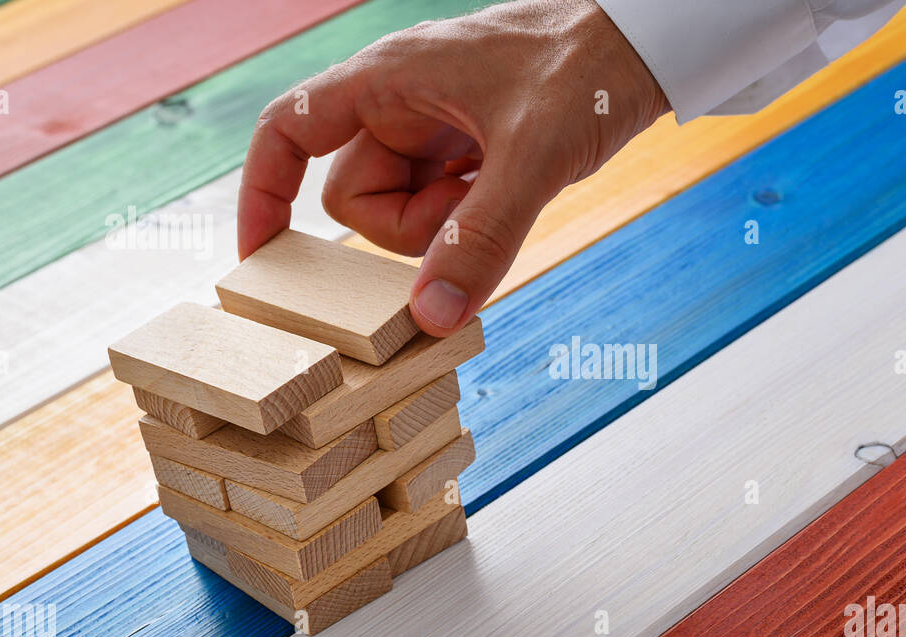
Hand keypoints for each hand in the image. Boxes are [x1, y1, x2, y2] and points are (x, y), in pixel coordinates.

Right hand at [237, 0, 668, 335]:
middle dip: (406, 228)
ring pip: (400, 211)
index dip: (262, 191)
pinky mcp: (466, 150)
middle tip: (470, 207)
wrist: (643, 48)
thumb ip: (480, 240)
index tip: (262, 256)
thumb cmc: (583, 73)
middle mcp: (399, 103)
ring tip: (503, 190)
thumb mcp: (532, 160)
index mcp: (387, 80)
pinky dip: (467, 221)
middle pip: (354, 198)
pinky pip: (441, 209)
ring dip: (444, 226)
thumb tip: (430, 318)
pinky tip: (511, 192)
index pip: (287, 130)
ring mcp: (433, 129)